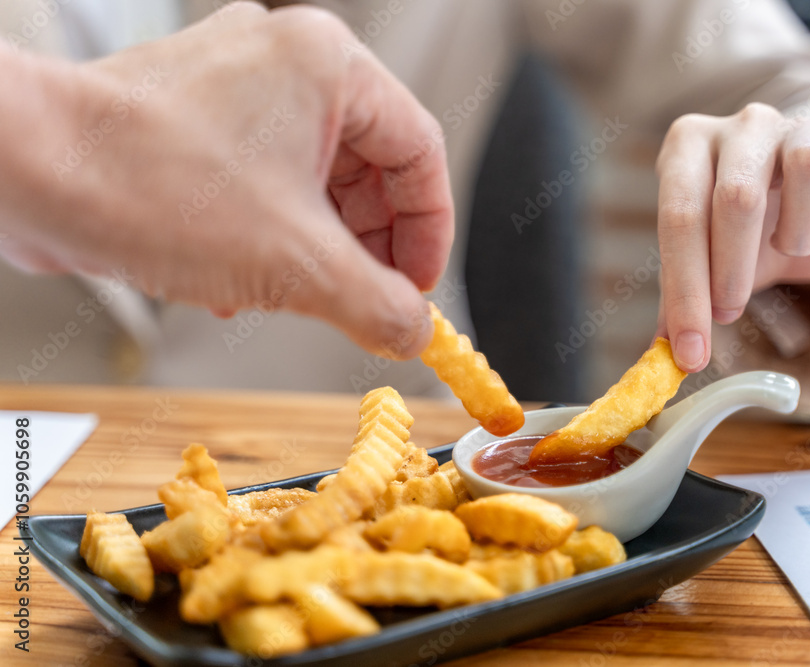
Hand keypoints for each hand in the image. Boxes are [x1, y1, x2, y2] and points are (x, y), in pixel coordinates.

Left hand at [0, 2, 452, 358]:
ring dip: (317, 250)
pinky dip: (271, 233)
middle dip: (369, 248)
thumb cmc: (147, 183)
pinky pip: (264, 180)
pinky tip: (242, 282)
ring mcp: (235, 86)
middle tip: (367, 301)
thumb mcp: (296, 265)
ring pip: (314, 179)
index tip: (419, 288)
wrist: (24, 172)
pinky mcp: (195, 117)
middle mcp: (284, 62)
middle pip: (369, 167)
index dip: (430, 232)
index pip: (419, 152)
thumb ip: (377, 304)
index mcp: (328, 66)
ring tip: (298, 296)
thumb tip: (412, 330)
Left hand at [654, 102, 809, 370]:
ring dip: (799, 233)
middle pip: (737, 197)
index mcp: (688, 146)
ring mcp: (798, 124)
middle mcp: (741, 125)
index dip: (685, 292)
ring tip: (788, 248)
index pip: (679, 217)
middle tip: (730, 312)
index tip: (691, 352)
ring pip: (808, 169)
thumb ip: (679, 302)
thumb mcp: (701, 259)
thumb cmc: (739, 231)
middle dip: (732, 272)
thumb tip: (664, 360)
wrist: (801, 194)